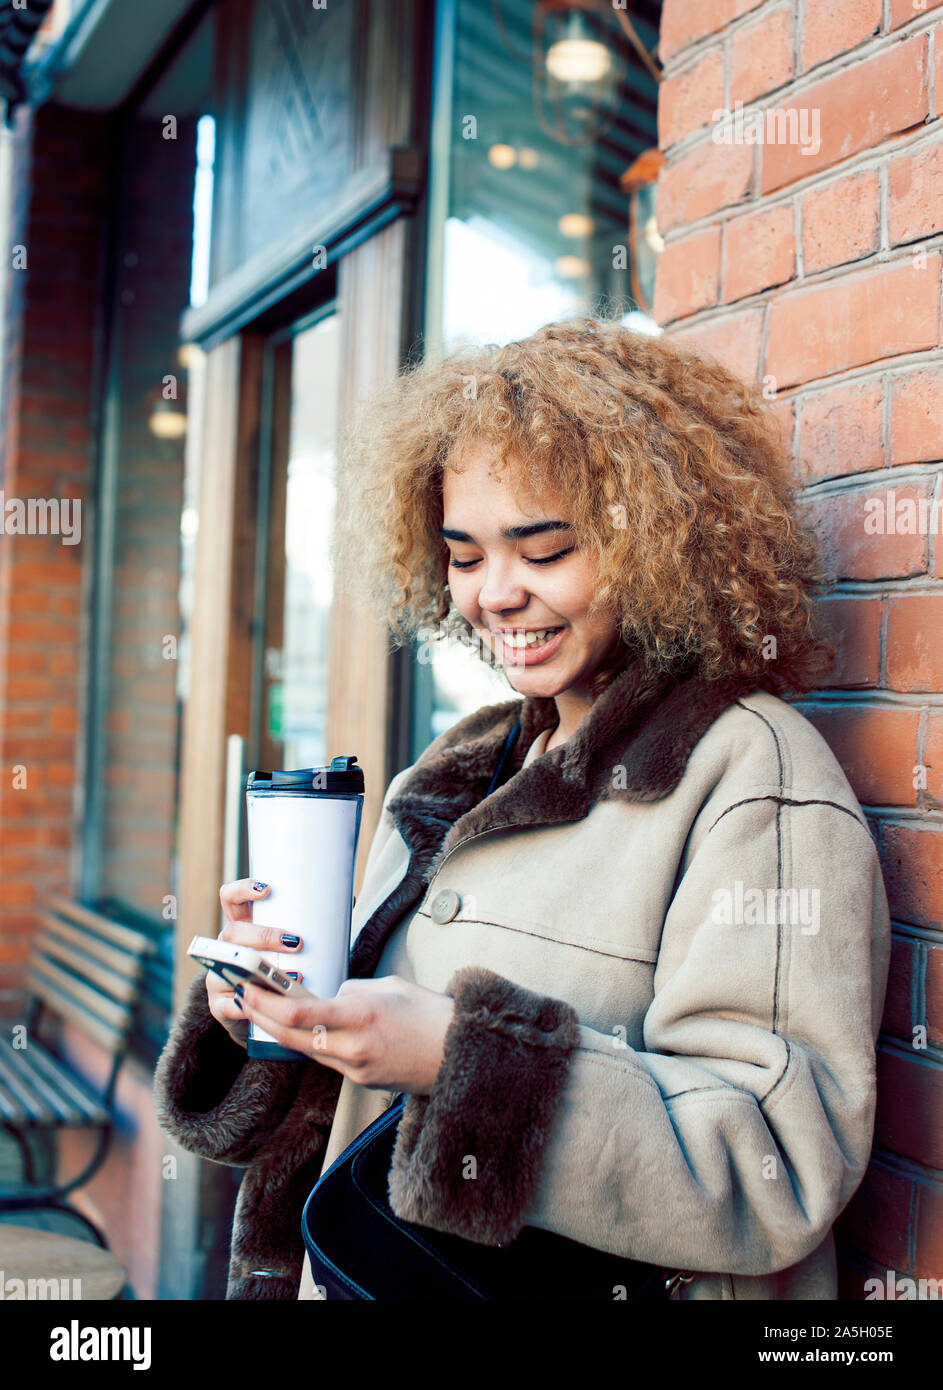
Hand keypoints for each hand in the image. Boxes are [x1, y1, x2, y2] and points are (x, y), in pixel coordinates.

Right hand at [207, 878, 305, 1048]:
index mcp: (243, 926)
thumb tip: (347, 900)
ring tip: (296, 975)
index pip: (230, 899)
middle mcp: (226, 949)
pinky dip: (253, 1003)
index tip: (267, 889)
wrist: (271, 1014)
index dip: (243, 890)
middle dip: (263, 935)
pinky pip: (230, 1004)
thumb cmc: (288, 968)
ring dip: (261, 970)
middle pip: (232, 933)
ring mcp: (218, 976)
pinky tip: (272, 1001)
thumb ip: (313, 924)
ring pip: (228, 967)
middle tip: (295, 942)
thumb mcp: (293, 943)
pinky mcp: (221, 1007)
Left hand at [234, 974, 455, 1094]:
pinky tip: (295, 1028)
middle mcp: (353, 1047)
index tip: (248, 984)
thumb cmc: (429, 1014)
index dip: (265, 1001)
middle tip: (240, 995)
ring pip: (303, 1049)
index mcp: (362, 1015)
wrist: (458, 1054)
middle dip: (260, 1015)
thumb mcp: (389, 987)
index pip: (299, 1015)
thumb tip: (328, 996)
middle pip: (289, 1036)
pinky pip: (324, 1059)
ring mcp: (355, 1069)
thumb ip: (351, 992)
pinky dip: (306, 1042)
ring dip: (277, 1030)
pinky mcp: (359, 1080)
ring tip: (259, 1008)